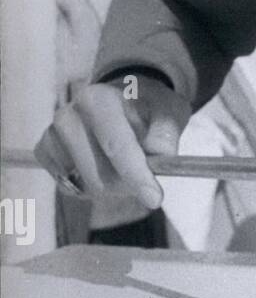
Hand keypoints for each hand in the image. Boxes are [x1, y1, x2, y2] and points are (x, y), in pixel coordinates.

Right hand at [33, 75, 190, 209]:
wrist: (122, 100)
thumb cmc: (147, 107)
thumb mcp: (168, 111)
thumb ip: (166, 132)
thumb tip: (160, 153)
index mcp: (98, 99)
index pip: (116, 146)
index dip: (136, 175)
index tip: (154, 198)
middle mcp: (68, 116)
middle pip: (99, 174)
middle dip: (127, 184)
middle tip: (145, 175)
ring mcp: (52, 135)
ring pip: (85, 185)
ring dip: (111, 186)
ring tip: (124, 166)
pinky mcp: (44, 151)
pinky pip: (68, 187)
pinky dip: (88, 186)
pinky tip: (101, 167)